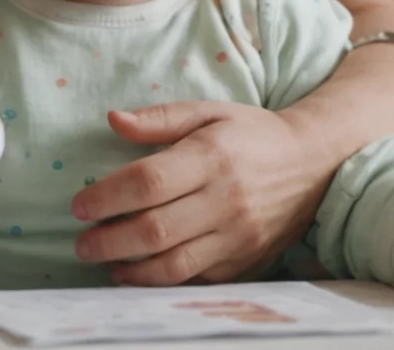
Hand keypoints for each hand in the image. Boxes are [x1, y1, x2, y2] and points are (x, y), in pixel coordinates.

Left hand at [69, 102, 329, 284]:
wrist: (314, 163)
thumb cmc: (252, 133)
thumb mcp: (209, 112)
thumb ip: (160, 118)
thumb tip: (113, 119)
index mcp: (211, 157)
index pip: (148, 182)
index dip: (107, 197)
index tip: (79, 205)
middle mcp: (225, 199)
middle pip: (155, 229)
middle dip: (109, 241)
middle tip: (81, 243)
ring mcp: (237, 235)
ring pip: (174, 264)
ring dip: (131, 269)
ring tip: (104, 264)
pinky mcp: (245, 260)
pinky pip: (197, 277)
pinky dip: (162, 280)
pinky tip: (138, 273)